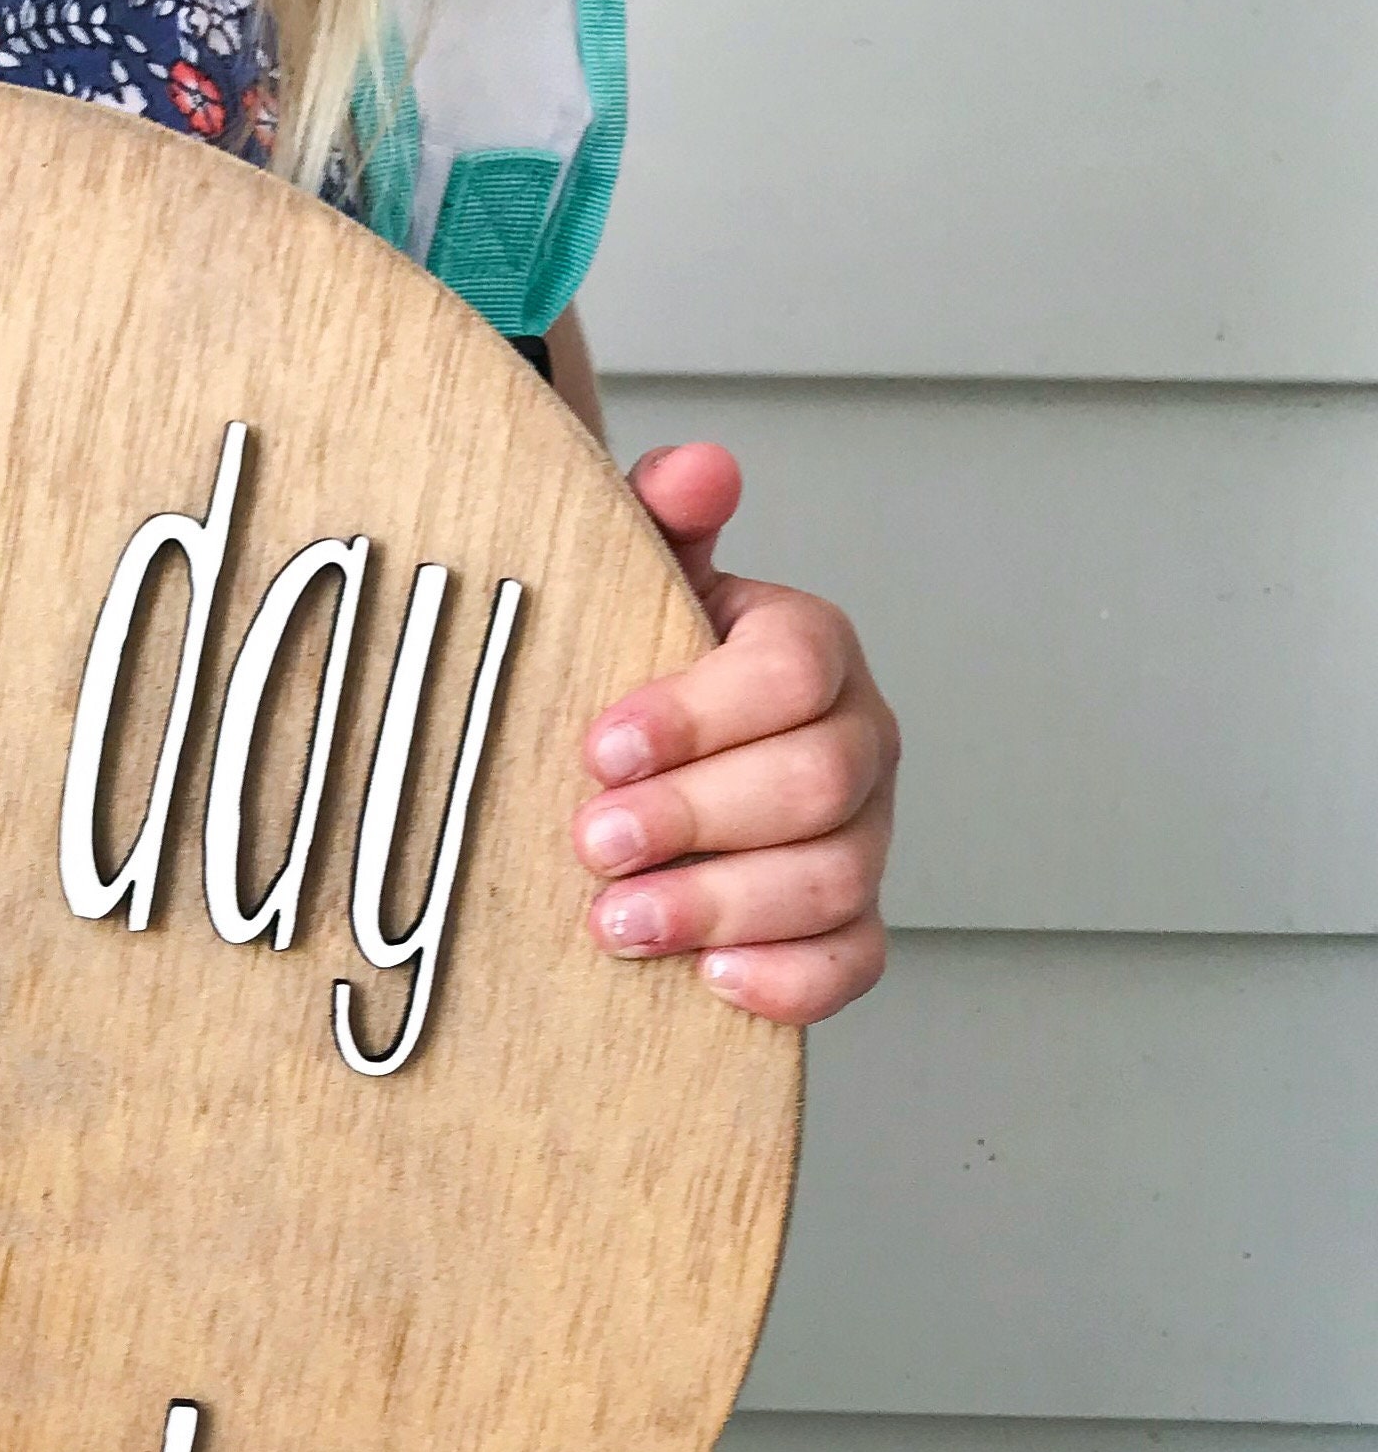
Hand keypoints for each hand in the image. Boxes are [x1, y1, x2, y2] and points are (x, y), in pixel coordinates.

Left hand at [573, 442, 894, 1023]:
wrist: (637, 767)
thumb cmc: (638, 674)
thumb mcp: (635, 584)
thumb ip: (660, 519)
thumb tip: (697, 471)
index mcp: (810, 651)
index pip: (796, 668)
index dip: (697, 713)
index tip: (599, 747)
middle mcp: (855, 741)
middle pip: (819, 781)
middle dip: (696, 817)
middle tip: (591, 842)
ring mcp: (860, 838)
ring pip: (836, 878)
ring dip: (719, 904)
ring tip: (618, 922)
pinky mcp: (845, 925)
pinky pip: (854, 964)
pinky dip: (789, 980)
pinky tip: (709, 977)